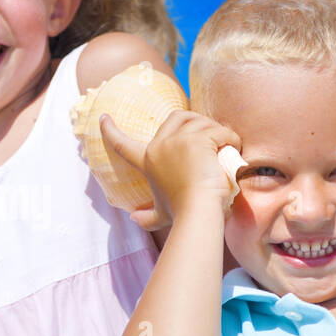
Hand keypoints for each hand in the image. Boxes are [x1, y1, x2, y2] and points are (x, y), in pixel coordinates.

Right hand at [100, 110, 240, 225]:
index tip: (103, 118)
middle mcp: (159, 146)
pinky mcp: (199, 139)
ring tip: (226, 150)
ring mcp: (179, 140)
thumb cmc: (182, 213)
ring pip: (202, 122)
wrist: (198, 212)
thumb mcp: (161, 215)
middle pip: (177, 117)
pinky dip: (230, 139)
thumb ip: (147, 217)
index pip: (123, 145)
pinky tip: (232, 151)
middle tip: (211, 137)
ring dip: (218, 132)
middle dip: (196, 121)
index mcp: (148, 161)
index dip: (111, 131)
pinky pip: (220, 131)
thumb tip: (133, 219)